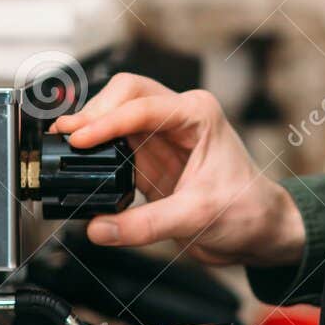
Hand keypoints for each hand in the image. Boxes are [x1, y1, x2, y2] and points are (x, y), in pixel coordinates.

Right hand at [49, 72, 303, 270]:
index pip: (143, 106)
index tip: (80, 138)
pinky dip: (95, 148)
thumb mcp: (197, 218)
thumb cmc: (246, 211)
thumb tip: (100, 227)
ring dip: (91, 124)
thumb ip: (145, 225)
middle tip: (69, 135)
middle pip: (126, 92)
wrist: (259, 232)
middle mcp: (179, 116)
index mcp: (198, 114)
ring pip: (116, 112)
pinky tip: (80, 160)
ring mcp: (162, 135)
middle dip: (95, 110)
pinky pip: (114, 143)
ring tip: (65, 144)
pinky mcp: (149, 157)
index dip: (107, 121)